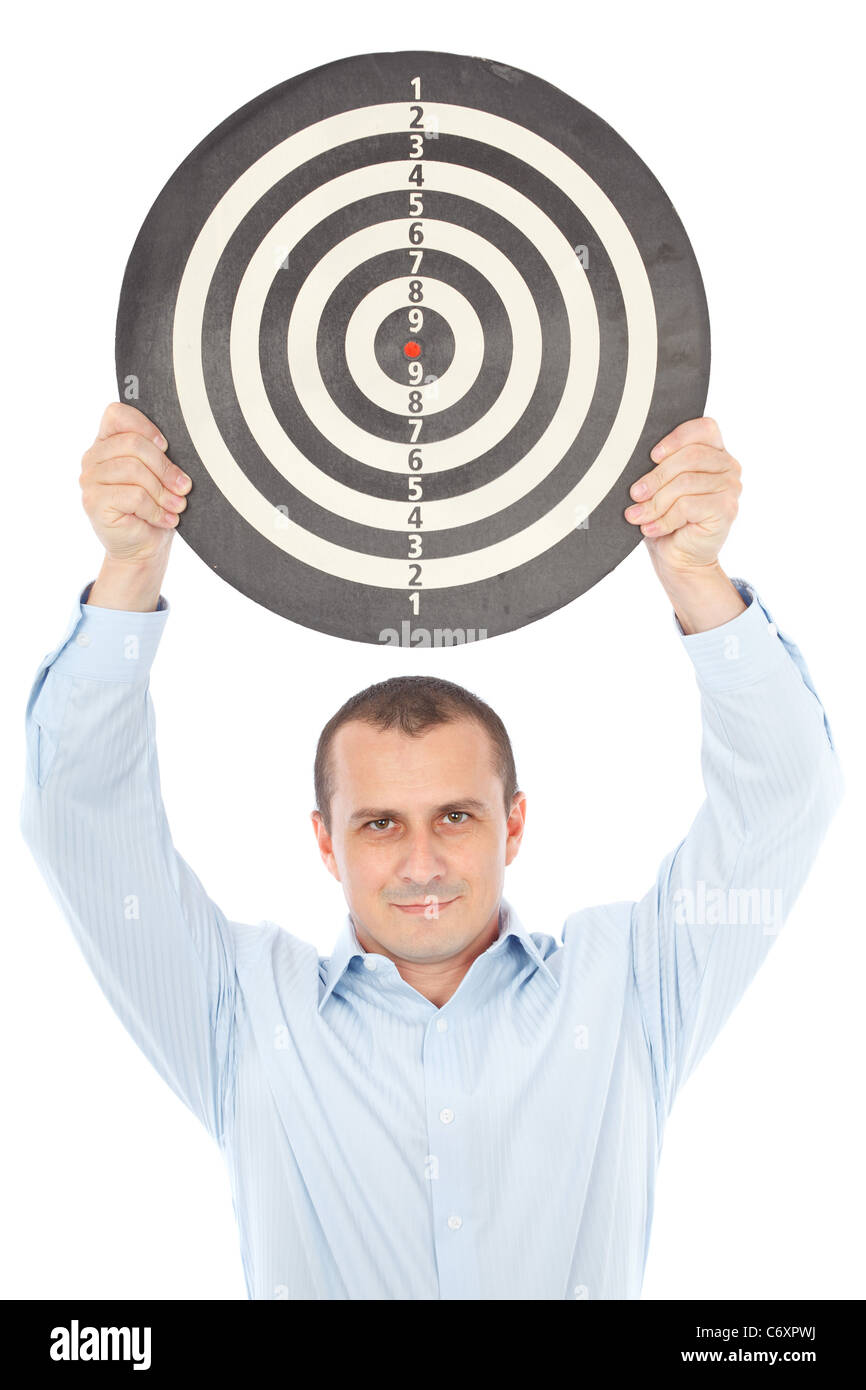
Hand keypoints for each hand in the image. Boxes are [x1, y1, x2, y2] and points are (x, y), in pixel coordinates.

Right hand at [79, 402, 190, 565]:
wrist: (143, 548)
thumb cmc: (154, 509)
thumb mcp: (160, 476)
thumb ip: (159, 456)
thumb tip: (182, 445)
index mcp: (107, 443)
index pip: (116, 414)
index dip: (145, 426)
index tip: (166, 447)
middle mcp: (93, 458)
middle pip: (133, 443)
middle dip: (165, 467)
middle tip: (184, 487)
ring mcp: (89, 480)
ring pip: (134, 469)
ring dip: (163, 490)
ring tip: (177, 506)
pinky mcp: (93, 502)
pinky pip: (133, 495)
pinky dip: (156, 508)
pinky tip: (166, 518)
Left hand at [623, 416, 741, 573]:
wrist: (679, 558)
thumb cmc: (667, 518)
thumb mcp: (660, 487)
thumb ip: (658, 467)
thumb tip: (631, 459)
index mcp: (715, 452)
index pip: (703, 428)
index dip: (676, 438)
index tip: (652, 456)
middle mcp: (728, 466)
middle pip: (690, 456)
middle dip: (656, 476)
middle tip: (635, 494)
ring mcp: (731, 487)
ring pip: (685, 483)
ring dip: (655, 502)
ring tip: (637, 516)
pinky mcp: (727, 509)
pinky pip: (688, 505)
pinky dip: (664, 518)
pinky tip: (651, 528)